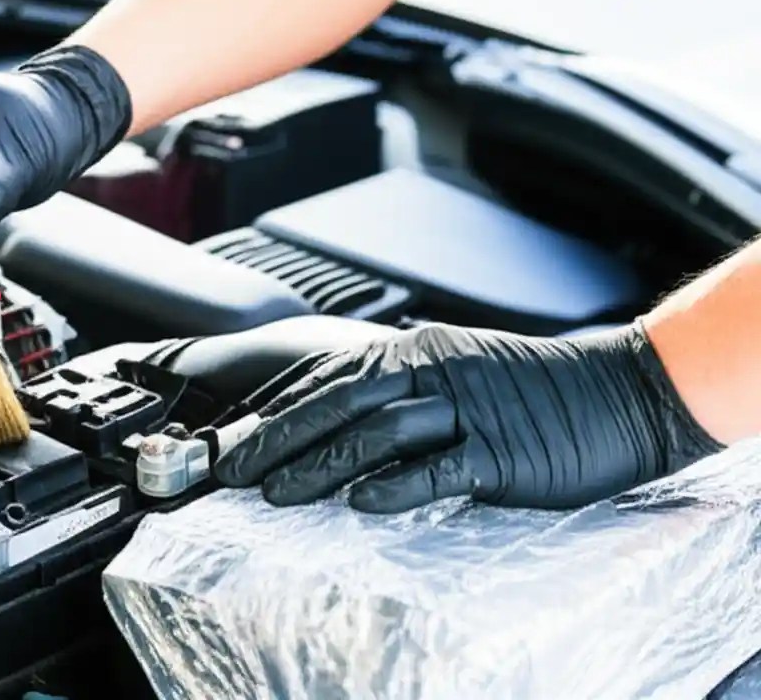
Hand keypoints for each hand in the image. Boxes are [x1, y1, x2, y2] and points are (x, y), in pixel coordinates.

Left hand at [215, 323, 721, 512]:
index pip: (328, 377)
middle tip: (234, 471)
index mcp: (416, 350)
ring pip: (378, 433)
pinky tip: (361, 503)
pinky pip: (441, 468)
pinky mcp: (501, 452)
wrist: (620, 392)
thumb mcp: (455, 371)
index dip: (275, 407)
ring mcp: (468, 410)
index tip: (233, 437)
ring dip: (318, 464)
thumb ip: (396, 389)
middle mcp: (434, 372)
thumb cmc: (530, 389)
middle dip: (277, 438)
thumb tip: (330, 414)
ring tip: (276, 494)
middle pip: (339, 404)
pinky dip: (398, 485)